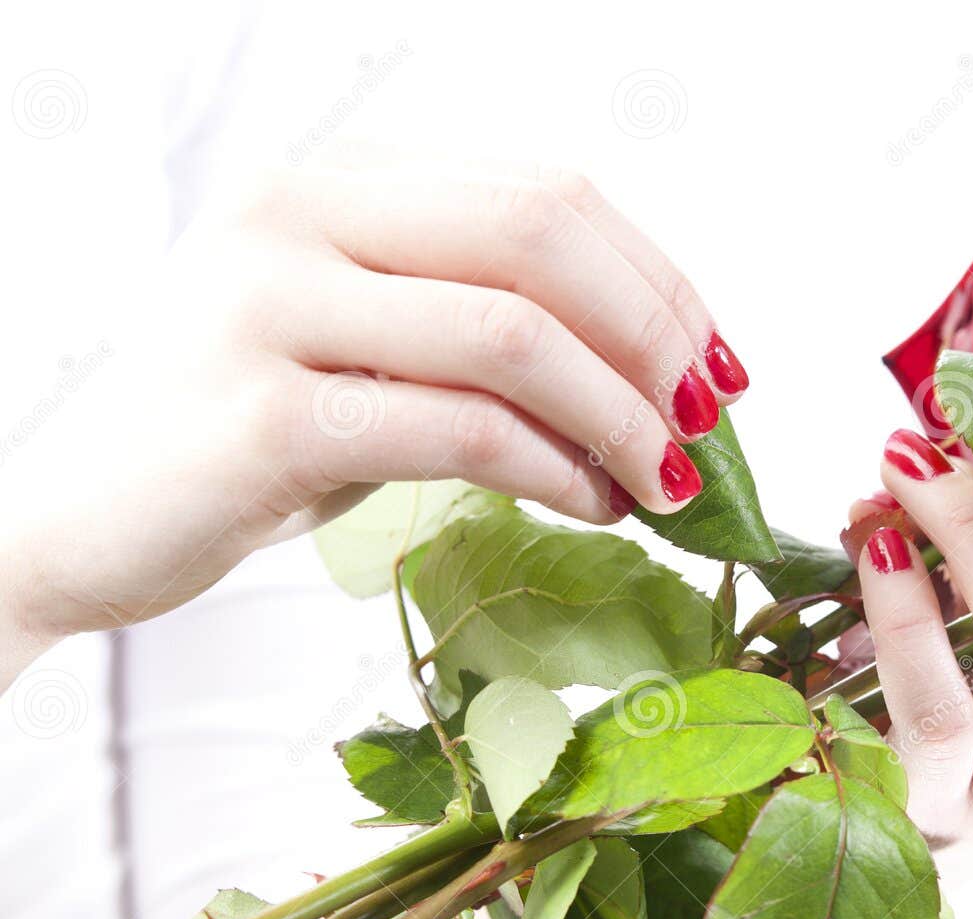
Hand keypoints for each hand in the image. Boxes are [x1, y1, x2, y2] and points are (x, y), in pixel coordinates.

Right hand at [1, 156, 747, 680]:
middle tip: (703, 422)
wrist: (89, 518)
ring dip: (618, 414)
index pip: (547, 195)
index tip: (715, 367)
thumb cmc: (256, 435)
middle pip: (542, 234)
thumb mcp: (376, 350)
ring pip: (512, 333)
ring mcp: (269, 302)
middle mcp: (299, 211)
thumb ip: (486, 333)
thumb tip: (662, 379)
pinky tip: (592, 504)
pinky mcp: (261, 412)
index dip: (656, 280)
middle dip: (652, 334)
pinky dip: (553, 470)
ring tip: (661, 481)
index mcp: (341, 179)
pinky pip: (458, 428)